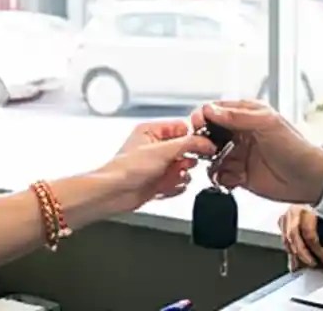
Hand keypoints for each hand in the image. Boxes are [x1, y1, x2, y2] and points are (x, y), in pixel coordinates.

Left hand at [98, 119, 216, 212]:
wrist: (115, 194)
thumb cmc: (127, 168)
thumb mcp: (163, 150)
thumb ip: (189, 144)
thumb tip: (207, 142)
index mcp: (151, 131)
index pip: (181, 128)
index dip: (193, 137)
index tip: (204, 146)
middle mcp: (154, 147)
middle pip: (185, 149)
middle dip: (187, 159)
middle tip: (183, 164)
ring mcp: (156, 166)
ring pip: (182, 168)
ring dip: (182, 175)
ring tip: (173, 177)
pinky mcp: (157, 182)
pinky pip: (177, 183)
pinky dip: (175, 186)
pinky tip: (166, 187)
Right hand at [190, 100, 322, 203]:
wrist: (309, 180)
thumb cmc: (295, 148)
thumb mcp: (267, 124)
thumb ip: (238, 116)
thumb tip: (211, 109)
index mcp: (246, 115)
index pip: (216, 111)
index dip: (204, 116)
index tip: (198, 124)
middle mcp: (239, 134)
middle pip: (208, 134)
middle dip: (202, 141)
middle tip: (206, 149)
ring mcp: (238, 154)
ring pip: (210, 155)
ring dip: (211, 161)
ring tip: (221, 166)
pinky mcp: (239, 175)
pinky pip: (219, 175)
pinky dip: (220, 177)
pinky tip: (231, 178)